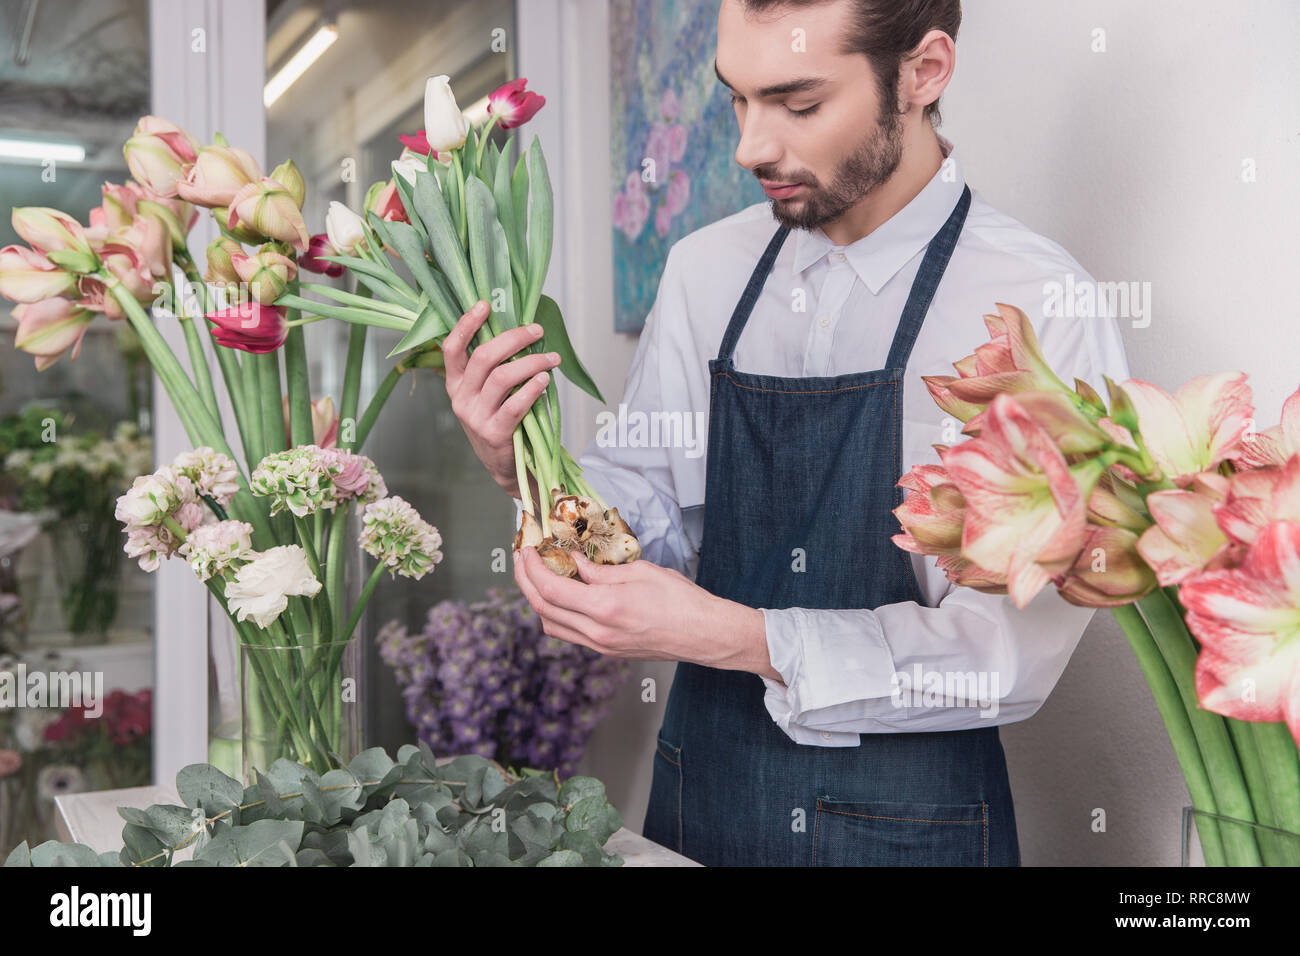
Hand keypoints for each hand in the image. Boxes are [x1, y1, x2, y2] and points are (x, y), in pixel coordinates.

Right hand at [442, 300, 560, 498]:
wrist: (504, 466)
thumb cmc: (500, 419)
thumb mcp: (486, 394)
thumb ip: (493, 368)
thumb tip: (519, 330)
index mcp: (455, 384)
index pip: (452, 348)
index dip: (466, 324)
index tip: (484, 304)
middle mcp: (460, 399)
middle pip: (483, 357)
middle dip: (513, 338)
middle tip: (537, 330)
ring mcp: (475, 417)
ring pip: (503, 378)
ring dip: (531, 362)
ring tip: (552, 358)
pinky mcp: (494, 433)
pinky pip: (515, 404)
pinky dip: (533, 388)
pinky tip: (545, 379)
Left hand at [511, 546, 779, 677]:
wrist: (705, 635)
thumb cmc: (681, 601)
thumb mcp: (641, 572)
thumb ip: (601, 571)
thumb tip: (574, 563)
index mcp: (605, 608)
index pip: (551, 589)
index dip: (531, 568)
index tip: (526, 549)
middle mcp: (597, 633)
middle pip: (543, 609)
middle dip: (526, 582)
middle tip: (522, 559)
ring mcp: (601, 646)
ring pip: (552, 625)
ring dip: (538, 600)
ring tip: (540, 575)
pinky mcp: (607, 651)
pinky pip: (569, 633)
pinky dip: (556, 613)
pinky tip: (563, 595)